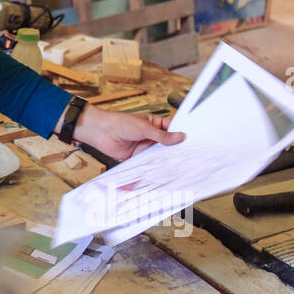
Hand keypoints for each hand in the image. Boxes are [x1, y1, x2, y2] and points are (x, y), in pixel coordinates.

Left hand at [68, 105, 184, 160]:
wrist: (100, 132)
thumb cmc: (119, 123)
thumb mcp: (143, 127)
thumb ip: (161, 135)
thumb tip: (179, 137)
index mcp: (155, 124)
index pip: (172, 129)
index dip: (181, 135)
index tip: (193, 141)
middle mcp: (151, 135)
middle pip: (167, 144)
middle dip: (176, 149)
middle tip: (189, 156)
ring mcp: (145, 146)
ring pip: (159, 154)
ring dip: (166, 159)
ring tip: (180, 165)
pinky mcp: (138, 156)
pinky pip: (149, 162)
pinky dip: (154, 166)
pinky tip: (163, 170)